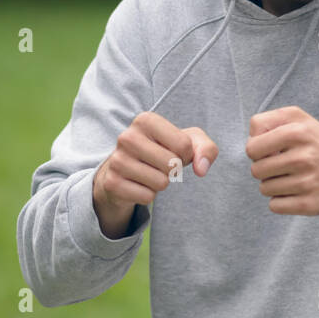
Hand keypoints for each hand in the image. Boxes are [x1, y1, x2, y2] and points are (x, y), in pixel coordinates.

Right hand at [94, 110, 217, 212]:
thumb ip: (206, 149)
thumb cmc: (164, 150)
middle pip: (172, 164)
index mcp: (146, 120)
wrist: (126, 170)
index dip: (186, 154)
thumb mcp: (189, 142)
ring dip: (162, 182)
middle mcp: (127, 137)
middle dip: (173, 169)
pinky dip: (149, 195)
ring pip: (161, 182)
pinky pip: (148, 197)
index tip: (173, 151)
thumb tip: (202, 170)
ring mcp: (117, 160)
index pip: (184, 145)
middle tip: (161, 164)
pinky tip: (139, 184)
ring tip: (150, 173)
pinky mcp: (112, 183)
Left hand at [245, 105, 318, 215]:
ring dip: (274, 184)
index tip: (272, 150)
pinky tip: (296, 191)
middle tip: (283, 165)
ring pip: (264, 189)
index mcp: (298, 132)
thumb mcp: (300, 119)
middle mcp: (303, 157)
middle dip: (265, 168)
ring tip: (293, 177)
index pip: (252, 147)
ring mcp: (307, 183)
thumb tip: (251, 140)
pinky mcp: (309, 205)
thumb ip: (269, 121)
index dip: (257, 150)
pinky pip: (275, 206)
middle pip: (256, 170)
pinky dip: (281, 200)